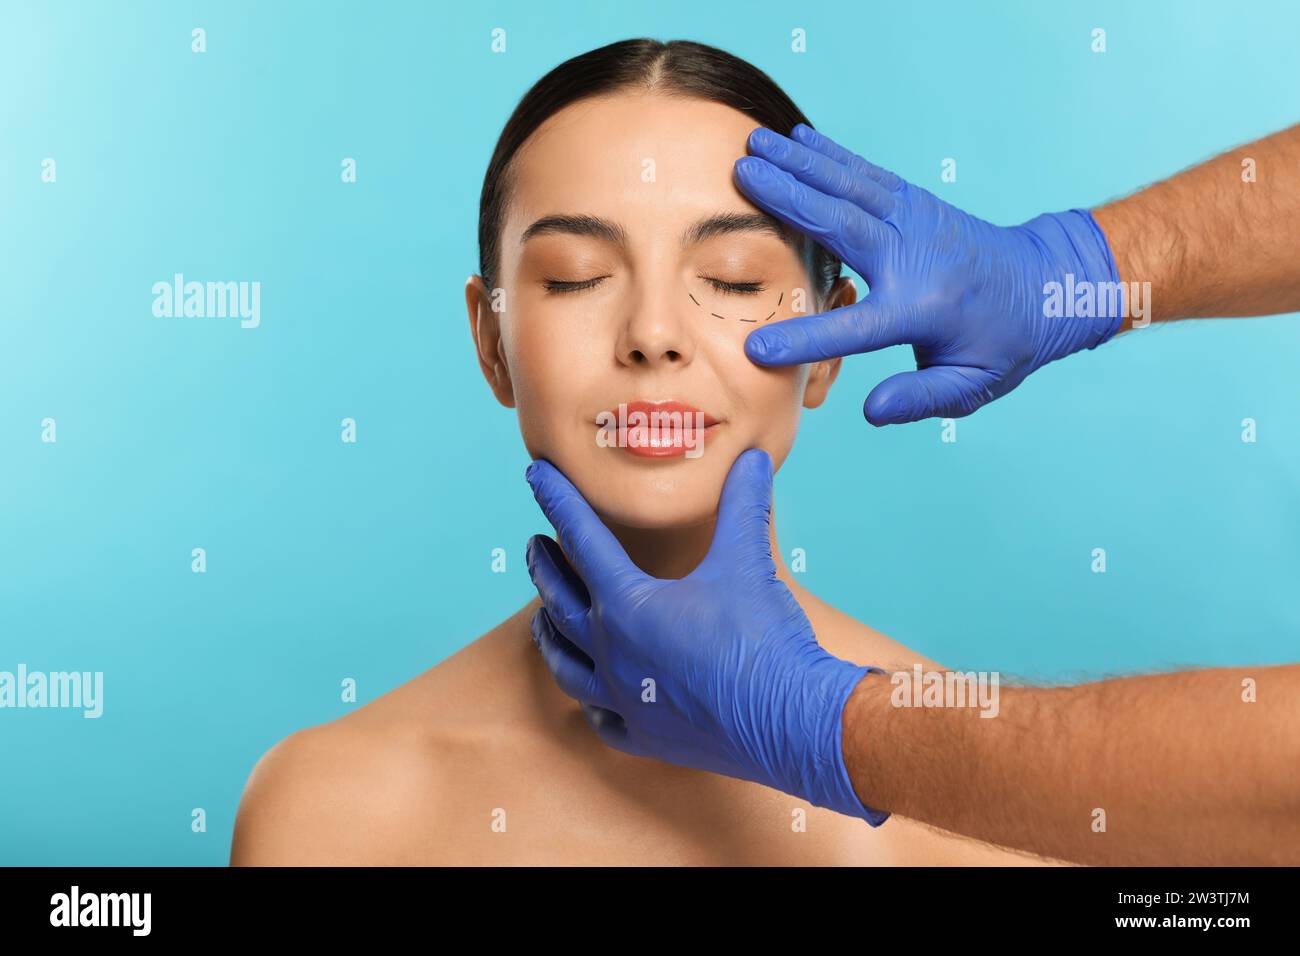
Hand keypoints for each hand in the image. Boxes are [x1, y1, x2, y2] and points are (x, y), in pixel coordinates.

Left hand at [523, 448, 888, 823]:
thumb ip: (743, 504)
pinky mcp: (647, 736)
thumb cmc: (763, 638)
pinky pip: (603, 717)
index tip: (536, 476)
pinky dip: (592, 700)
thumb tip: (753, 458)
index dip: (558, 501)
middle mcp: (612, 653)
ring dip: (550, 636)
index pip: (581, 539)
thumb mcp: (748, 560)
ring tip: (542, 618)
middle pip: (561, 602)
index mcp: (628, 605)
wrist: (791, 720)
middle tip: (532, 546)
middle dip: (544, 569)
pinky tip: (593, 696)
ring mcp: (625, 699)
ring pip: (567, 666)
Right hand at [736, 124, 1124, 424]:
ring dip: (799, 163)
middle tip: (742, 175)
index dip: (808, 341)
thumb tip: (871, 412)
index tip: (758, 350)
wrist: (1047, 285)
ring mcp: (916, 221)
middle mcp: (916, 256)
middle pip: (843, 224)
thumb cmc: (1003, 343)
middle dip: (790, 199)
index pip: (857, 329)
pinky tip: (797, 136)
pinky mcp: (914, 202)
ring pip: (849, 186)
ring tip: (754, 144)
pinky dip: (829, 153)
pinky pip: (864, 174)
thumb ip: (920, 399)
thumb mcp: (971, 386)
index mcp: (923, 309)